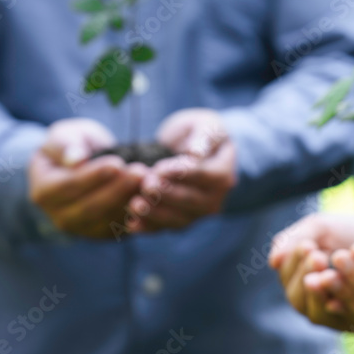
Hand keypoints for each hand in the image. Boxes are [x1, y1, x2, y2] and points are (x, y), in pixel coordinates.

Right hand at [29, 119, 145, 237]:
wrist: (83, 167)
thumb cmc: (73, 146)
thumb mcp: (65, 135)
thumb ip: (65, 144)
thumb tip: (76, 159)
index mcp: (43, 192)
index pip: (69, 186)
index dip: (94, 176)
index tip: (117, 163)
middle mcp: (60, 216)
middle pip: (91, 207)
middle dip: (118, 189)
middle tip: (141, 172)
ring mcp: (82, 229)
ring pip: (109, 219)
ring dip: (132, 201)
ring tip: (150, 181)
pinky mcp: (103, 233)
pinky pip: (121, 227)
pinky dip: (139, 213)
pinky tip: (152, 195)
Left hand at [126, 108, 236, 232]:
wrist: (193, 150)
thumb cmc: (199, 133)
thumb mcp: (206, 125)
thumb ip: (203, 138)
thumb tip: (195, 154)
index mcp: (223, 174)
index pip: (204, 176)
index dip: (182, 174)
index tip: (160, 169)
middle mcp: (214, 199)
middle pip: (191, 201)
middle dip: (167, 195)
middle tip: (146, 185)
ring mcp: (197, 213)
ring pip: (178, 219)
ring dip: (155, 214)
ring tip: (135, 205)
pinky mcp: (179, 220)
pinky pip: (164, 228)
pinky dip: (147, 228)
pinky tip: (130, 224)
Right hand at [268, 212, 353, 331]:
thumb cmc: (353, 233)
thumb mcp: (322, 228)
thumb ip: (296, 239)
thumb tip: (273, 261)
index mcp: (302, 281)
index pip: (287, 280)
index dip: (293, 264)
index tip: (307, 245)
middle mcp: (317, 303)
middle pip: (298, 301)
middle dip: (305, 277)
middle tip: (317, 255)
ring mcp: (337, 316)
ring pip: (318, 315)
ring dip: (321, 293)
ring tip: (329, 270)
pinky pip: (347, 321)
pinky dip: (343, 308)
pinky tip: (343, 295)